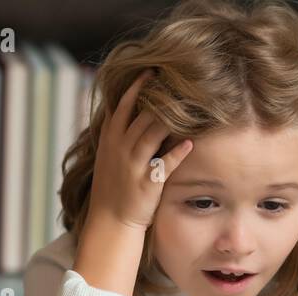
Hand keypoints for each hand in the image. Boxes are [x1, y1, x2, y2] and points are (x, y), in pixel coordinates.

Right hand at [87, 70, 193, 231]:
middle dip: (158, 98)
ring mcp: (132, 166)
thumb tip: (126, 110)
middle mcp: (119, 149)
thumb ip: (117, 133)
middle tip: (177, 81)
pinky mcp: (146, 184)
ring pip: (151, 134)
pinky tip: (190, 143)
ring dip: (169, 118)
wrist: (110, 221)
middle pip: (140, 115)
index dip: (137, 87)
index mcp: (110, 140)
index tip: (151, 71)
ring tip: (188, 103)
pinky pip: (164, 164)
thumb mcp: (108, 156)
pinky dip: (176, 153)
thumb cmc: (114, 187)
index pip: (122, 106)